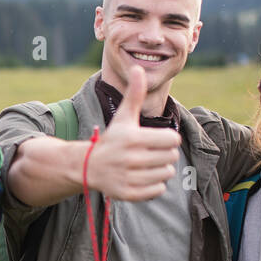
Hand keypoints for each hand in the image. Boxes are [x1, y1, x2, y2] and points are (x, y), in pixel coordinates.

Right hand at [84, 66, 180, 200]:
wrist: (88, 166)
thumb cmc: (113, 139)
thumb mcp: (124, 116)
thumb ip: (135, 93)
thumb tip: (137, 67)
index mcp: (133, 138)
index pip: (172, 140)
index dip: (167, 139)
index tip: (155, 140)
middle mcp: (130, 159)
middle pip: (171, 157)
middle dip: (164, 155)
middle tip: (149, 153)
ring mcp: (129, 177)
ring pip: (167, 174)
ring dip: (160, 170)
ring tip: (145, 166)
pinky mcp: (128, 193)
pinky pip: (158, 190)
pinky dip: (154, 186)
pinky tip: (142, 178)